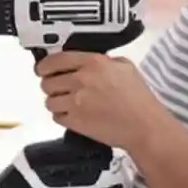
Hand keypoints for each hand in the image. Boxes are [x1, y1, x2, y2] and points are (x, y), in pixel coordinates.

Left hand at [35, 51, 158, 149]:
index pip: (55, 60)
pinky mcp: (75, 122)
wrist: (144, 127)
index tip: (42, 69)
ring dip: (56, 101)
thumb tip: (84, 62)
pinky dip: (62, 116)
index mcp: (93, 63)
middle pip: (47, 81)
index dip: (44, 65)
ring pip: (49, 100)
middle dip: (51, 85)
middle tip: (59, 88)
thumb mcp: (125, 67)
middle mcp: (81, 80)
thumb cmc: (139, 97)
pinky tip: (74, 115)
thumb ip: (102, 60)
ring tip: (68, 103)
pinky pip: (56, 116)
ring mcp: (76, 102)